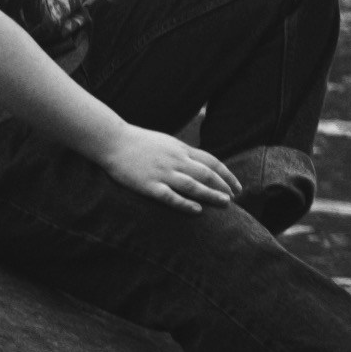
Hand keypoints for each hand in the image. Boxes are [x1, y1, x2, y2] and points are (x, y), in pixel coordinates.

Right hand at [92, 119, 238, 213]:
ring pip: (193, 185)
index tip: (237, 187)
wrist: (113, 141)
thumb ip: (185, 149)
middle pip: (206, 174)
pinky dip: (184, 203)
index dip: (227, 175)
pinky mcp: (148, 185)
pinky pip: (169, 196)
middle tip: (235, 199)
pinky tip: (196, 210)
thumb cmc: (140, 142)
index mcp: (182, 149)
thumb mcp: (168, 141)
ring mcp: (162, 173)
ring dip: (210, 194)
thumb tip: (201, 157)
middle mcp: (176, 160)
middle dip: (223, 186)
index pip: (212, 162)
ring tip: (225, 203)